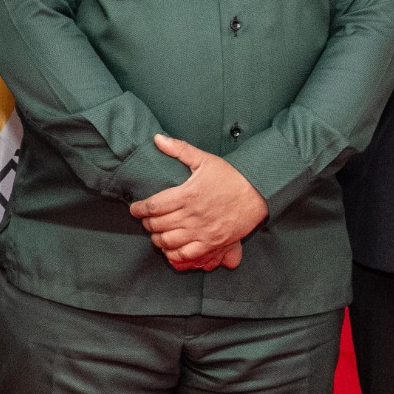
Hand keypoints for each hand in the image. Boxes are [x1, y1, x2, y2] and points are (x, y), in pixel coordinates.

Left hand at [131, 134, 267, 269]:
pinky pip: (187, 255)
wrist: (258, 192)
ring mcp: (202, 231)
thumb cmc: (231, 175)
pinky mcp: (212, 243)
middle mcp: (192, 215)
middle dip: (147, 224)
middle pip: (158, 225)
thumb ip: (179, 149)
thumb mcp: (204, 159)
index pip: (154, 206)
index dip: (139, 209)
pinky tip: (170, 249)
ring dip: (157, 239)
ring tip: (156, 234)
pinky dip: (174, 254)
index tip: (135, 209)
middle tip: (145, 220)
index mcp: (187, 194)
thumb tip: (158, 138)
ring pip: (169, 241)